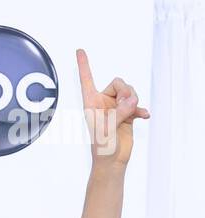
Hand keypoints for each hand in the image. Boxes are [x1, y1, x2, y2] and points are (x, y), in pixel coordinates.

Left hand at [77, 48, 148, 165]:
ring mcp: (115, 108)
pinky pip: (136, 103)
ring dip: (133, 100)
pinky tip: (144, 116)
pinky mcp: (126, 114)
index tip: (79, 50)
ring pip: (129, 91)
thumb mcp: (108, 129)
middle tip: (126, 106)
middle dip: (125, 91)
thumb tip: (133, 100)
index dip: (83, 65)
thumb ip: (120, 112)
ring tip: (132, 112)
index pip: (87, 80)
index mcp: (91, 103)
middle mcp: (103, 103)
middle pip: (118, 82)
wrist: (112, 162)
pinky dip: (140, 109)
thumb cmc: (103, 148)